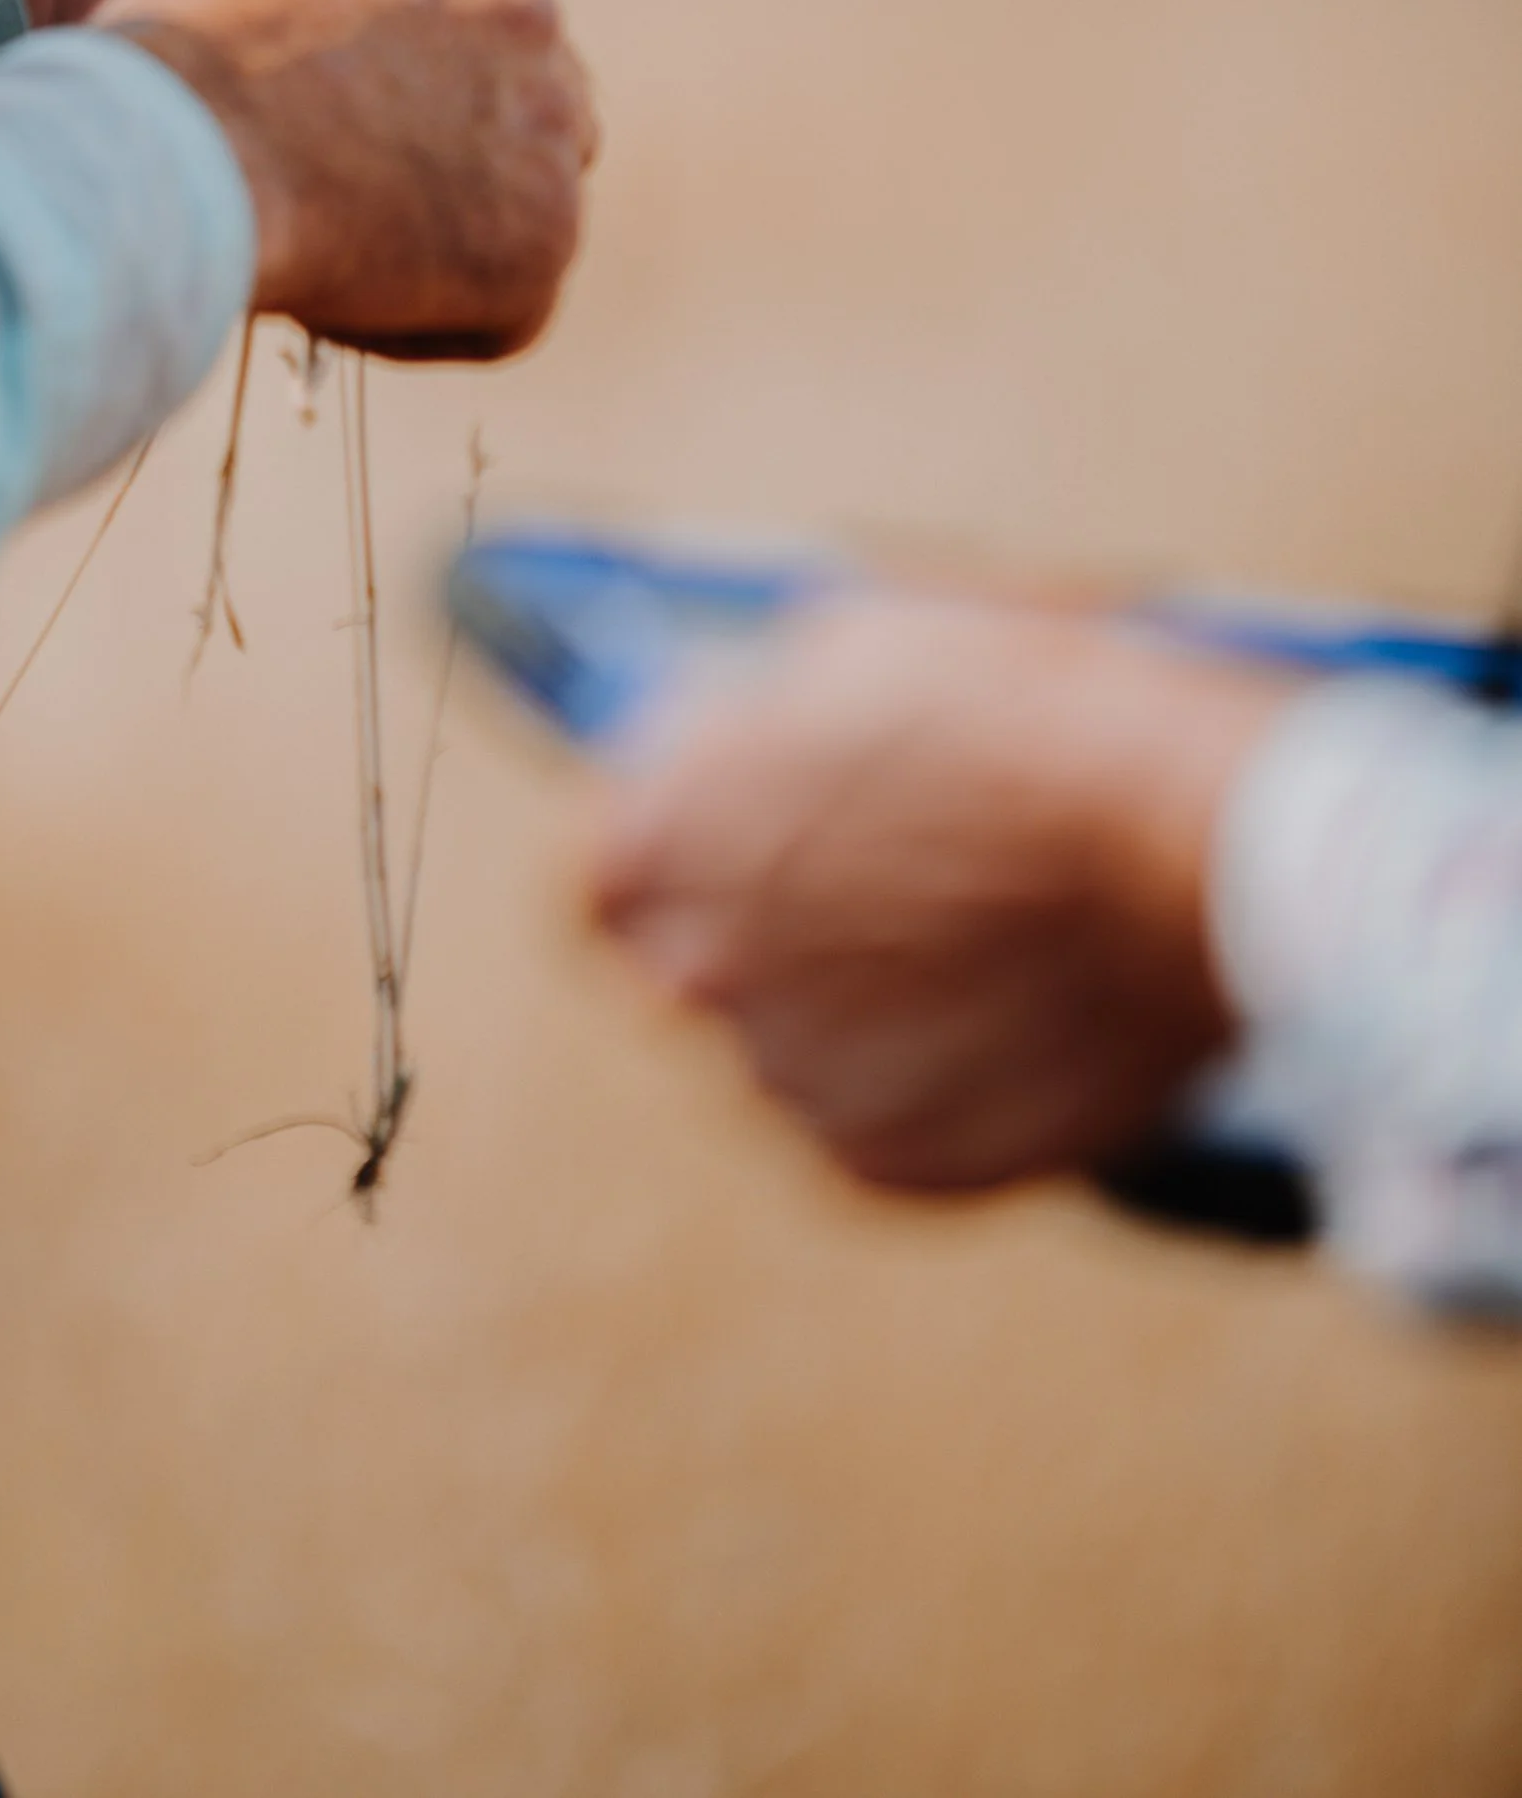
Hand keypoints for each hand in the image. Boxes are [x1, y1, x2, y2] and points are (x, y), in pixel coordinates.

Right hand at [99, 0, 595, 356]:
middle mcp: (527, 5)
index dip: (419, 74)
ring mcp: (546, 124)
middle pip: (536, 92)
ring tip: (342, 256)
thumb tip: (318, 48)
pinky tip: (336, 304)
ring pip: (533, 198)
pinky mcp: (543, 240)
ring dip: (459, 233)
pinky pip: (505, 307)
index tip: (354, 119)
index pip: (483, 4)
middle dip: (467, 147)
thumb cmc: (164, 70)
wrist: (179, 151)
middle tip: (366, 196)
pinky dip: (431, 320)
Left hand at [586, 598, 1289, 1193]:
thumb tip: (745, 736)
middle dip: (770, 929)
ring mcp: (798, 1085)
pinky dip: (933, 1079)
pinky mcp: (896, 1168)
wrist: (1204, 852)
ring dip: (859, 1008)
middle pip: (698, 966)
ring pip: (797, 1049)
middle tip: (887, 886)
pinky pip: (886, 1120)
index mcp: (658, 840)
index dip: (681, 852)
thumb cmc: (1040, 718)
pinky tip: (1007, 1011)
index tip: (742, 842)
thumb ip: (762, 720)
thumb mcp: (862, 642)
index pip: (607, 876)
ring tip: (979, 942)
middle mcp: (700, 978)